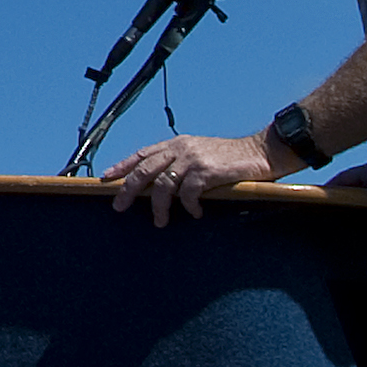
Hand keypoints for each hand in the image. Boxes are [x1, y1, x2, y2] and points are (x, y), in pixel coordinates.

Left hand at [102, 130, 280, 225]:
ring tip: (160, 222)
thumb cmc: (231, 159)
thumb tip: (160, 185)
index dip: (122, 166)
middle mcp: (180, 149)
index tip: (106, 178)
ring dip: (159, 207)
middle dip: (128, 189)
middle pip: (144, 169)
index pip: (142, 154)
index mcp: (176, 144)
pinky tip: (195, 213)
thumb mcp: (200, 155)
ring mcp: (193, 159)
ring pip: (162, 185)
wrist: (260, 151)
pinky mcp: (208, 171)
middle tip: (118, 206)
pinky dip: (188, 206)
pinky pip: (188, 193)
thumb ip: (180, 165)